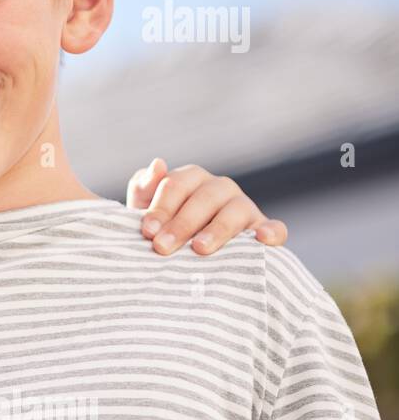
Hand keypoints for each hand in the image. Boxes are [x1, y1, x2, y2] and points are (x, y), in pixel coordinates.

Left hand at [127, 159, 288, 255]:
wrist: (186, 256)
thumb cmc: (163, 230)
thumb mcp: (145, 210)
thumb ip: (144, 188)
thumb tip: (158, 163)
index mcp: (191, 178)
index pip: (176, 185)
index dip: (160, 208)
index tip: (147, 231)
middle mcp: (220, 188)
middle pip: (204, 198)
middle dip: (181, 224)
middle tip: (162, 247)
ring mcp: (244, 207)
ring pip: (235, 211)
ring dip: (217, 229)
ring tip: (199, 248)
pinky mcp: (263, 229)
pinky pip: (275, 228)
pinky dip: (271, 231)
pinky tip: (261, 240)